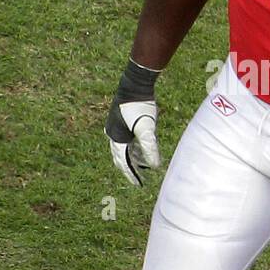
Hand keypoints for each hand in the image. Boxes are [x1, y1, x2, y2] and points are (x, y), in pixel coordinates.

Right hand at [105, 58, 161, 185]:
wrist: (135, 84)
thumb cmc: (140, 106)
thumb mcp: (147, 129)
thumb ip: (150, 148)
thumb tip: (156, 166)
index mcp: (117, 139)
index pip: (124, 163)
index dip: (131, 175)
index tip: (138, 185)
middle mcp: (114, 134)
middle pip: (121, 158)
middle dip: (130, 169)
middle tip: (138, 179)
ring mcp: (117, 127)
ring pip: (124, 149)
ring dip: (133, 158)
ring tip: (143, 166)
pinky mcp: (122, 121)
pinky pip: (127, 140)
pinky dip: (134, 147)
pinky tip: (143, 148)